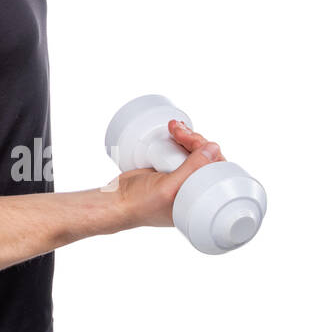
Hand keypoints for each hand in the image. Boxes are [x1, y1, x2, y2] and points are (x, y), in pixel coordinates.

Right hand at [108, 119, 225, 229]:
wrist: (115, 201)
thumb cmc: (141, 204)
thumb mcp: (169, 188)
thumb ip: (191, 169)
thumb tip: (214, 148)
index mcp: (198, 198)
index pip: (216, 170)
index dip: (207, 150)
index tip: (191, 140)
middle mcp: (191, 187)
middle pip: (204, 157)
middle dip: (194, 139)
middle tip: (178, 131)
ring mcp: (177, 176)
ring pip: (191, 150)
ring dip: (186, 135)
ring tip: (173, 126)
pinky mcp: (165, 167)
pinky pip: (177, 149)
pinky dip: (177, 137)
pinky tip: (173, 129)